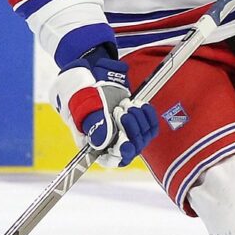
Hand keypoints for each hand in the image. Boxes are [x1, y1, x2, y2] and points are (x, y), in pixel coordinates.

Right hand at [53, 49, 158, 166]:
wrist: (92, 75)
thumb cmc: (82, 91)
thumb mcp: (84, 104)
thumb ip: (94, 123)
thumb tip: (103, 143)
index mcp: (93, 142)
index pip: (110, 160)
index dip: (119, 155)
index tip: (124, 143)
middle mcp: (111, 141)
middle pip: (130, 149)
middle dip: (128, 129)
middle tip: (119, 110)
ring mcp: (126, 132)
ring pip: (142, 138)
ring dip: (137, 119)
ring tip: (125, 104)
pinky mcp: (138, 122)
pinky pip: (151, 127)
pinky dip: (147, 114)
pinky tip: (138, 104)